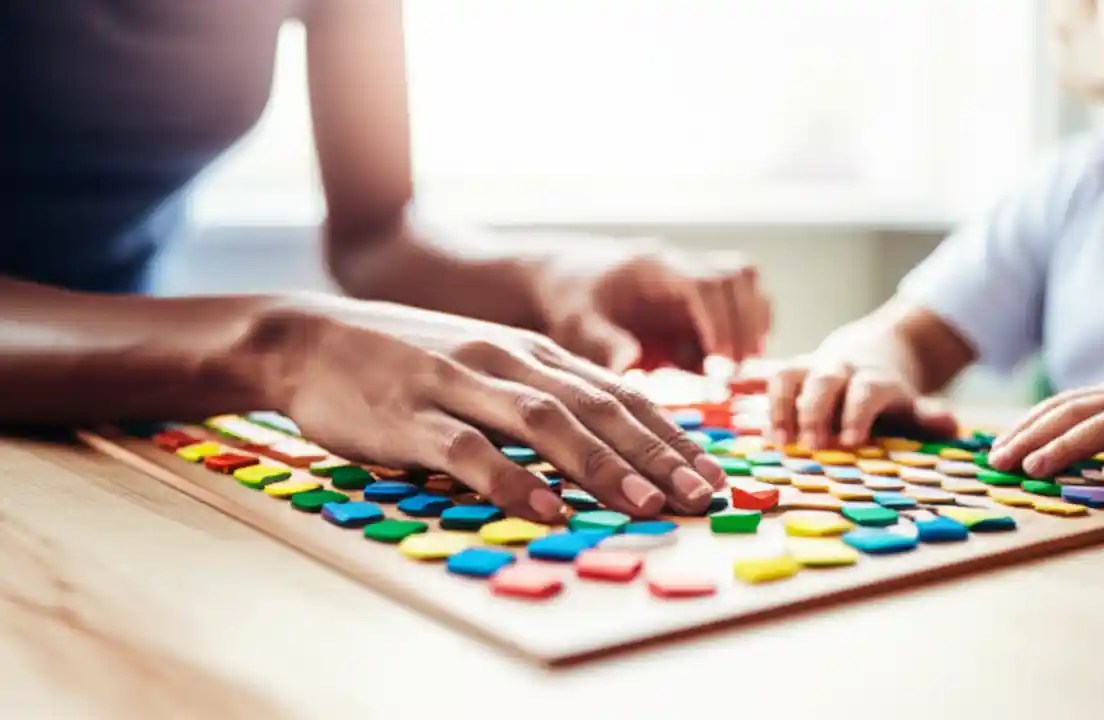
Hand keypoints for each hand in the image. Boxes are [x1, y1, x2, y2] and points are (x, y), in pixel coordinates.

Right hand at [254, 294, 726, 522]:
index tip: (712, 474)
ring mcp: (458, 384)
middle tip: (704, 496)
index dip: (672, 435)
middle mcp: (506, 361)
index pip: (619, 393)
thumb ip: (539, 393)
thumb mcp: (485, 364)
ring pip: (546, 424)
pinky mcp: (410, 416)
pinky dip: (512, 481)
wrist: (310, 337)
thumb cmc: (407, 360)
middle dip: (658, 455)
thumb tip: (604, 440)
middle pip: (597, 408)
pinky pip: (469, 451)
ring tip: (648, 504)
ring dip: (602, 466)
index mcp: (531, 352)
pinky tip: (548, 510)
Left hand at [529, 239, 769, 371]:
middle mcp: (681, 265)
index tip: (721, 362)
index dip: (721, 322)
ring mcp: (692, 277)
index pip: (705, 283)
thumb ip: (603, 342)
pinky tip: (719, 363)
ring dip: (752, 324)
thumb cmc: (571, 297)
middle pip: (738, 278)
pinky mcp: (696, 295)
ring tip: (737, 367)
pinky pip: (738, 301)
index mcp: (654, 266)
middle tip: (734, 372)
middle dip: (745, 326)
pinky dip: (742, 329)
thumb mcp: (576, 322)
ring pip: (746, 284)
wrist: (566, 274)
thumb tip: (629, 364)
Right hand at [768, 356, 957, 451]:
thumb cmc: (889, 395)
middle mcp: (839, 367)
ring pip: (789, 374)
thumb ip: (930, 417)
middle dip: (815, 410)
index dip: (857, 413)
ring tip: (777, 440)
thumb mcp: (913, 406)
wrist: (869, 354)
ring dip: (779, 405)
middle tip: (811, 445)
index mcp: (873, 378)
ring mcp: (810, 367)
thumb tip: (949, 426)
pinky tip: (747, 413)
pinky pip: (766, 375)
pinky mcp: (787, 372)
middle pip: (824, 379)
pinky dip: (753, 390)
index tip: (850, 442)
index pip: (866, 390)